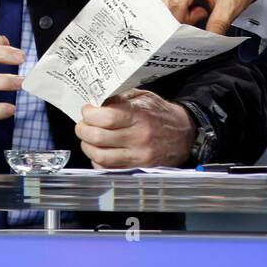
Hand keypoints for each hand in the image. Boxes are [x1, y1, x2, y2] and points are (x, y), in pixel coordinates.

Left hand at [75, 89, 195, 167]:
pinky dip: (98, 161)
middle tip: (82, 125)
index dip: (89, 114)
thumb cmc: (160, 113)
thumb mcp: (143, 97)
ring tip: (88, 139)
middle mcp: (139, 137)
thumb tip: (95, 104)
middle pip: (98, 138)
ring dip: (87, 147)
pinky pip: (108, 169)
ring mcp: (138, 156)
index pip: (105, 117)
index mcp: (140, 116)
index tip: (87, 110)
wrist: (184, 134)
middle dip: (83, 130)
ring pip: (100, 156)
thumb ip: (120, 99)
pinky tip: (99, 151)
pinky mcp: (138, 169)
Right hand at [159, 0, 266, 34]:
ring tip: (203, 14)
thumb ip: (217, 25)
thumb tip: (205, 43)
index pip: (175, 4)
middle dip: (178, 24)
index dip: (177, 26)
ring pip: (167, 8)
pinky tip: (200, 12)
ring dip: (181, 19)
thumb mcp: (232, 5)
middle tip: (196, 32)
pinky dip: (183, 15)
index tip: (185, 42)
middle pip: (167, 7)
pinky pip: (172, 5)